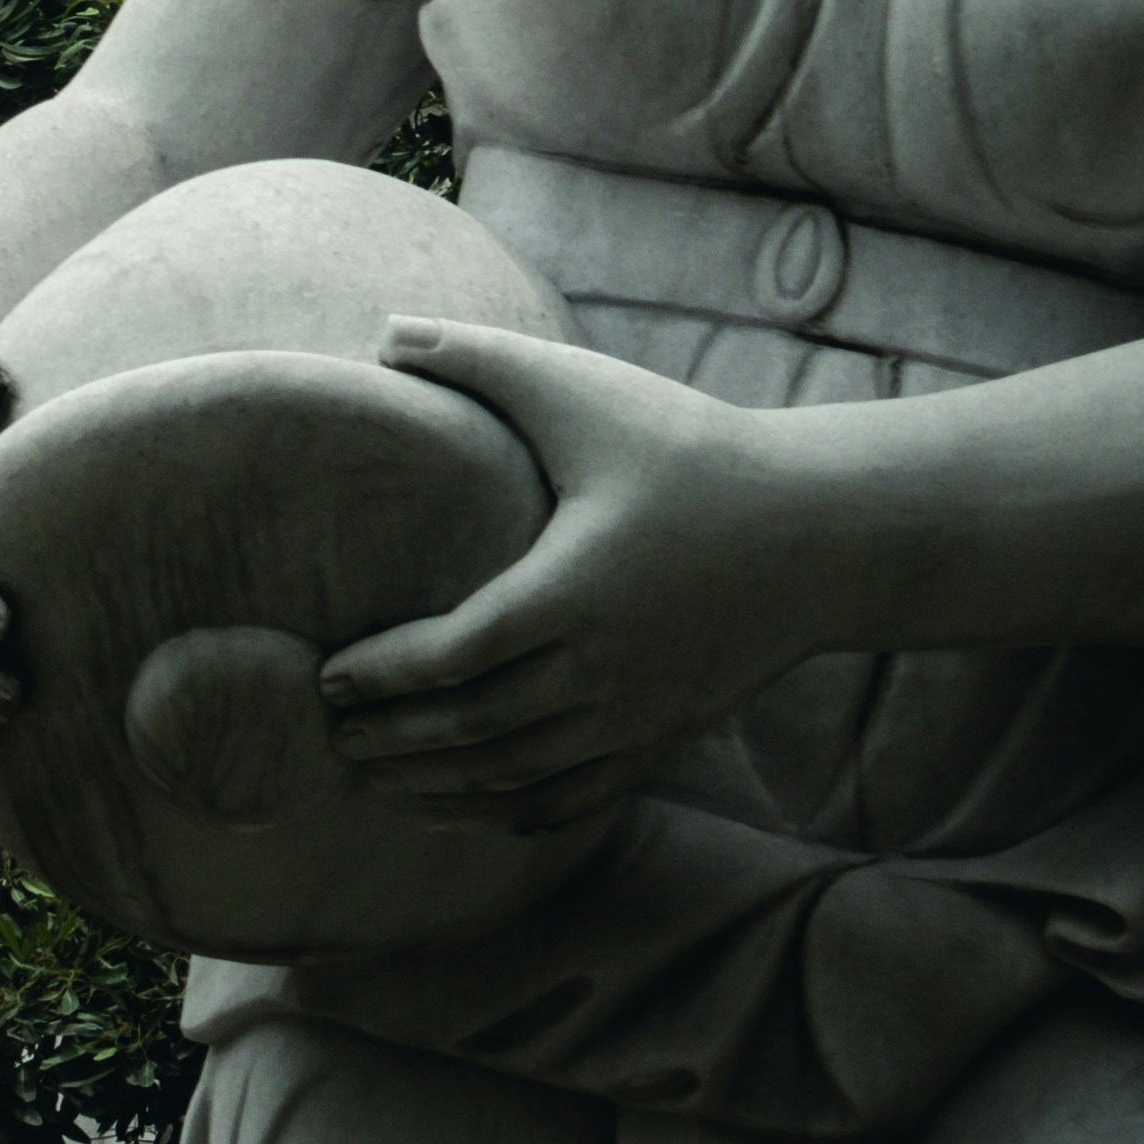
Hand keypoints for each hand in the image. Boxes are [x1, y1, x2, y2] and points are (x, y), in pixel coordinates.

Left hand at [320, 322, 785, 833]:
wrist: (815, 533)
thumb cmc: (694, 452)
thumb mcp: (586, 394)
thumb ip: (482, 361)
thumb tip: (383, 331)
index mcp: (572, 591)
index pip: (454, 658)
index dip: (384, 677)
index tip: (328, 676)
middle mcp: (600, 672)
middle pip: (473, 731)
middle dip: (391, 741)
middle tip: (328, 735)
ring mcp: (632, 717)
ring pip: (513, 778)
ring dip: (435, 787)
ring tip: (372, 775)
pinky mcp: (658, 737)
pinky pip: (568, 800)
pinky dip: (504, 812)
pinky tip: (461, 803)